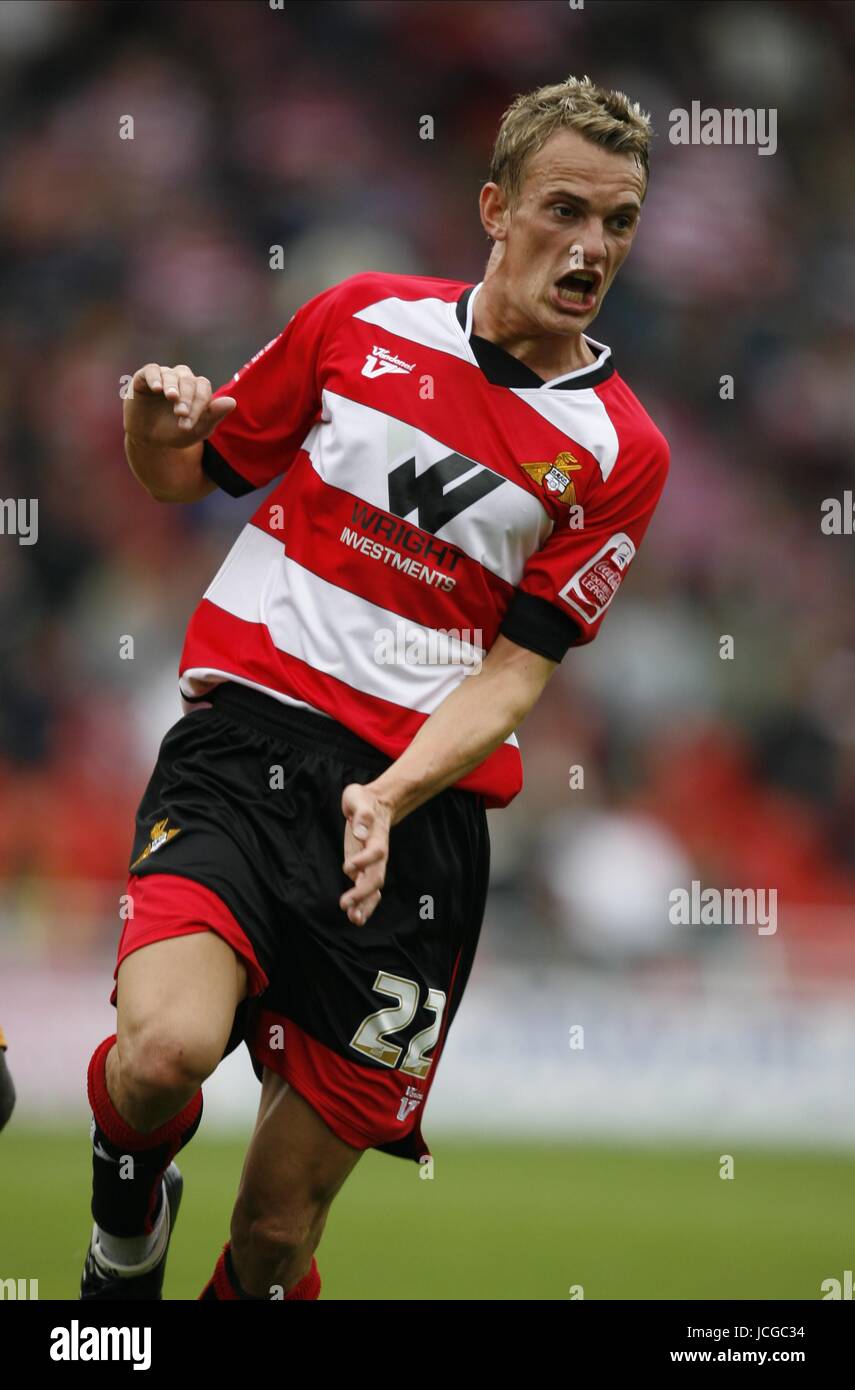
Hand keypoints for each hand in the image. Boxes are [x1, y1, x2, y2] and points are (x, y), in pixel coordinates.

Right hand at [124, 363, 235, 450]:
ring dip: (173, 386)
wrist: (147, 439)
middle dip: (187, 398)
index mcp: (197, 390)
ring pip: (172, 374)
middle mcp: (181, 379)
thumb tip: (232, 402)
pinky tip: (157, 388)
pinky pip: (152, 370)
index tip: (189, 423)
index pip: (203, 389)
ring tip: (172, 398)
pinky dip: (155, 377)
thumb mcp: (195, 430)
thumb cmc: (174, 433)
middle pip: (189, 380)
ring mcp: (163, 377)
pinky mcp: (144, 377)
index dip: (199, 404)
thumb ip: (213, 416)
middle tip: (181, 413)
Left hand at [340, 782, 392, 924]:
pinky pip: (367, 889)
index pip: (376, 851)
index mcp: (377, 835)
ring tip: (354, 919)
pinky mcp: (364, 868)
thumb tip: (360, 831)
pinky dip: (363, 903)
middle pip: (376, 876)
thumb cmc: (364, 800)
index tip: (348, 867)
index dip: (364, 860)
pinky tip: (356, 916)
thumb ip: (361, 813)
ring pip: (373, 888)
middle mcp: (378, 853)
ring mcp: (372, 862)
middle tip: (346, 905)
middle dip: (363, 892)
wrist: (377, 804)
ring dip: (365, 904)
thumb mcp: (358, 797)